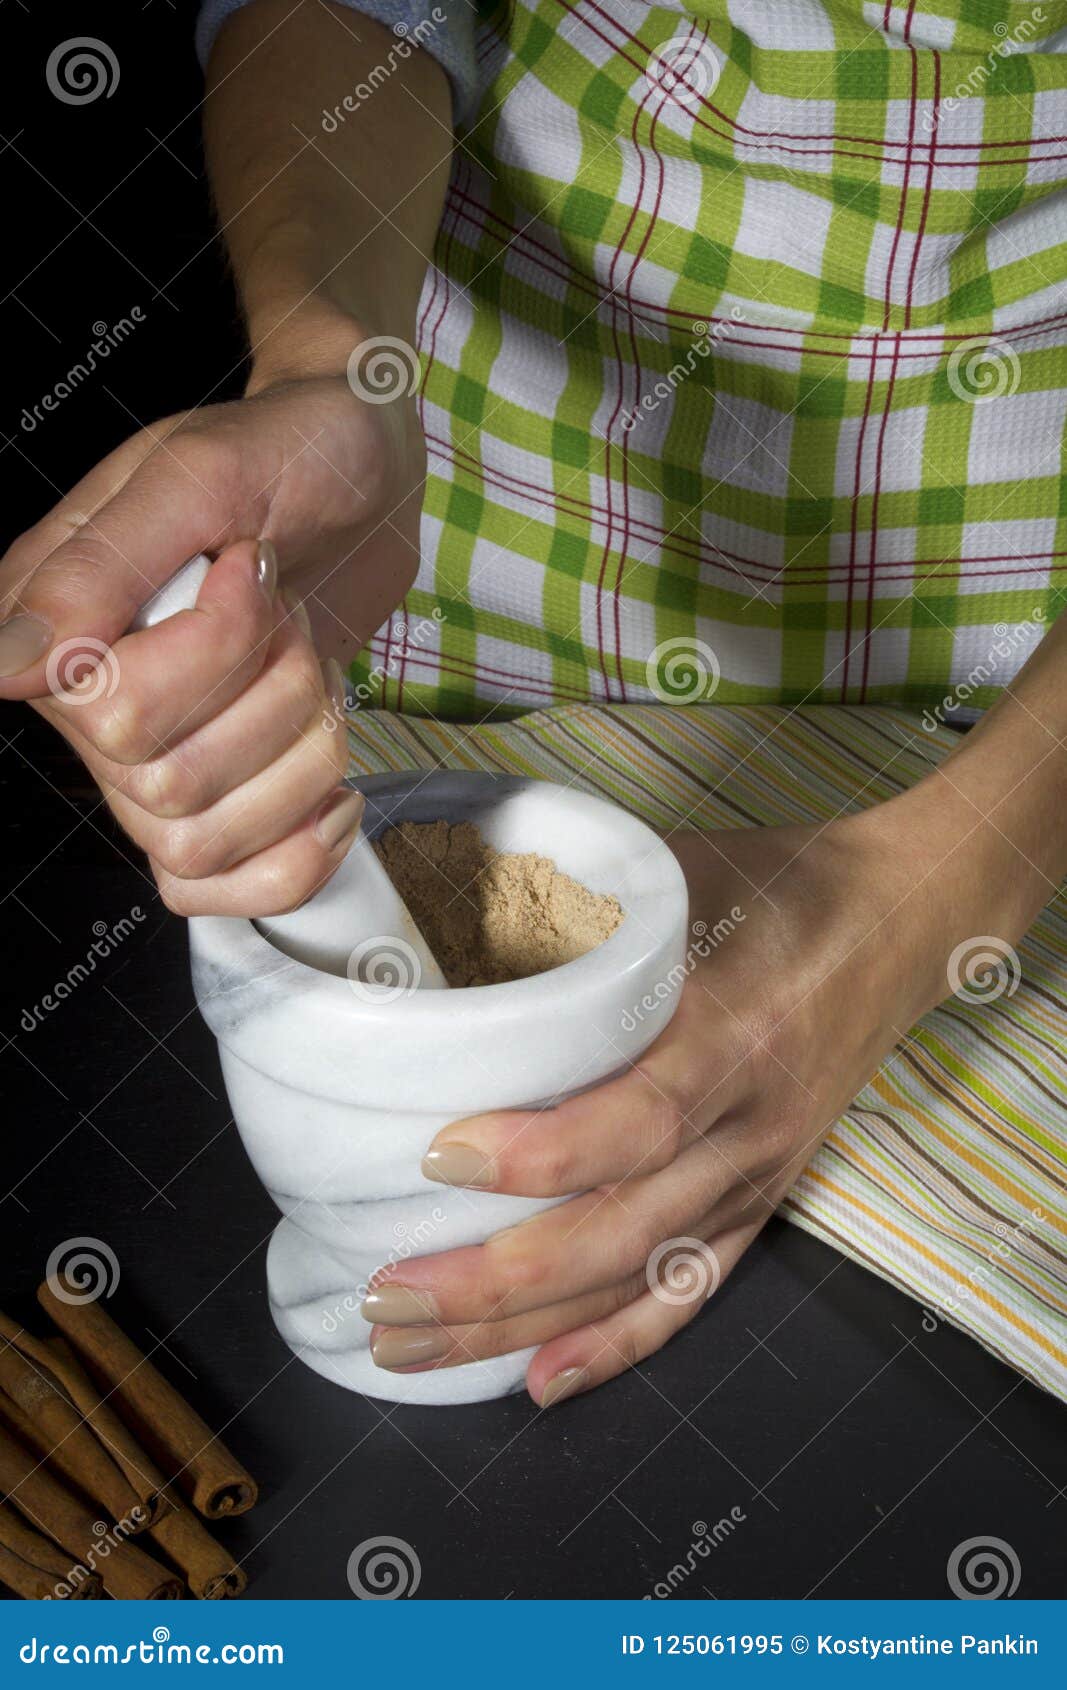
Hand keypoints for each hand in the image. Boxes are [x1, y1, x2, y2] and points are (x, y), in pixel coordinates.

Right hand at [0, 363, 424, 913]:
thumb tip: (9, 661)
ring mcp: (152, 758)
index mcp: (55, 621)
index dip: (215, 653)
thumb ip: (101, 566)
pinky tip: (331, 797)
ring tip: (310, 674)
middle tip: (291, 621)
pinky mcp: (221, 793)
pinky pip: (224, 888)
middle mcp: (87, 703)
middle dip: (271, 701)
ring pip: (200, 842)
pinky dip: (294, 857)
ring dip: (296, 760)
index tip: (253, 568)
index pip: (113, 713)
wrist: (366, 475)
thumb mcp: (202, 475)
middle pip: (166, 789)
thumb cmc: (291, 454)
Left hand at [361, 808, 954, 1405]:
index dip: (541, 1154)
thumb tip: (439, 906)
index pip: (635, 1119)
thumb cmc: (773, 888)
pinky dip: (615, 1347)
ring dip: (522, 1326)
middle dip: (497, 1279)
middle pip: (619, 1230)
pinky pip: (687, 1296)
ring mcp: (756, 1178)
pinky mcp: (759, 1207)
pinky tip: (537, 1381)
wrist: (894, 926)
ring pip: (635, 1279)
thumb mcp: (675, 874)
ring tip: (410, 1343)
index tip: (440, 1153)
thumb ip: (572, 900)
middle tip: (386, 1293)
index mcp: (730, 1035)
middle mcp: (747, 1126)